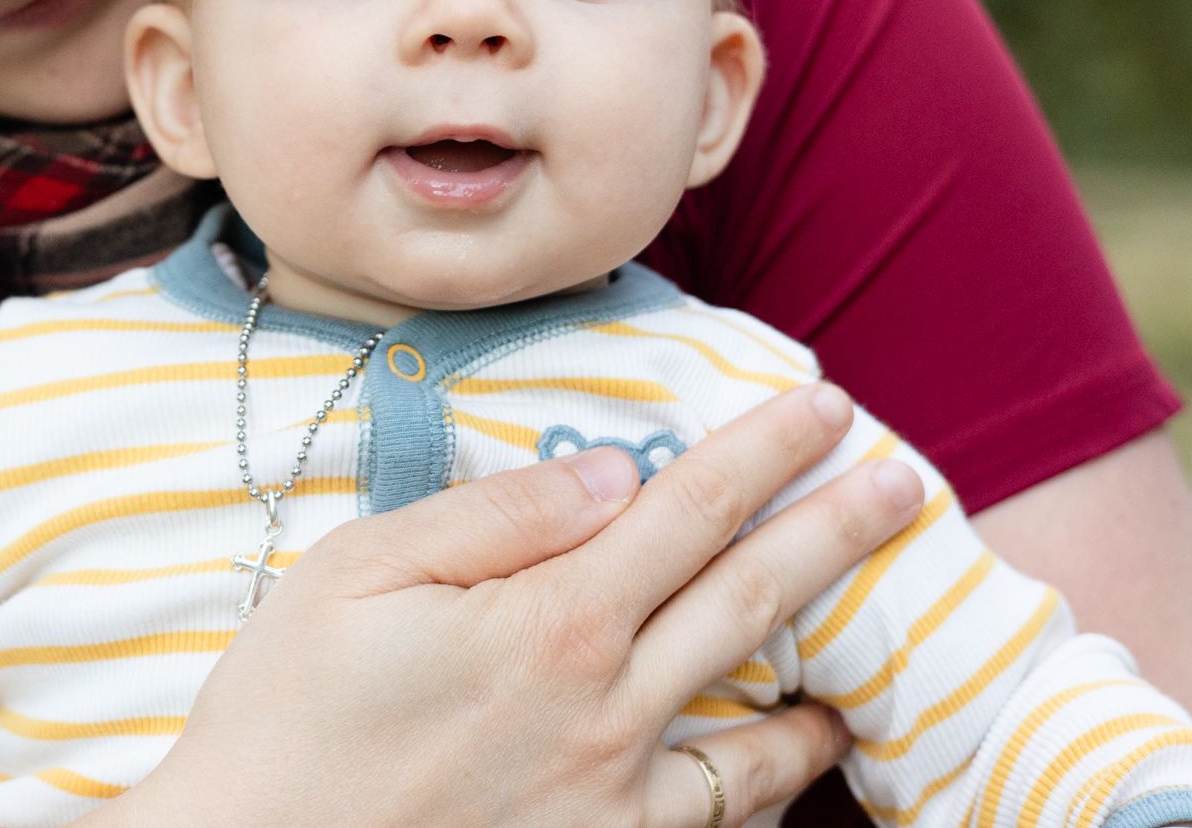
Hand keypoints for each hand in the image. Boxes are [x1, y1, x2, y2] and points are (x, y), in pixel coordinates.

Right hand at [122, 382, 923, 826]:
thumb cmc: (286, 711)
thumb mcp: (360, 572)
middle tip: (904, 482)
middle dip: (836, 531)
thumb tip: (613, 472)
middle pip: (749, 600)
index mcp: (551, 621)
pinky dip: (768, 791)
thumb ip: (498, 515)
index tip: (827, 405)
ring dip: (827, 677)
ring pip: (760, 736)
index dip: (766, 452)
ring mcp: (611, 802)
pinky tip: (786, 770)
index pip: (689, 511)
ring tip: (875, 649)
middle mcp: (606, 712)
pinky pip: (714, 823)